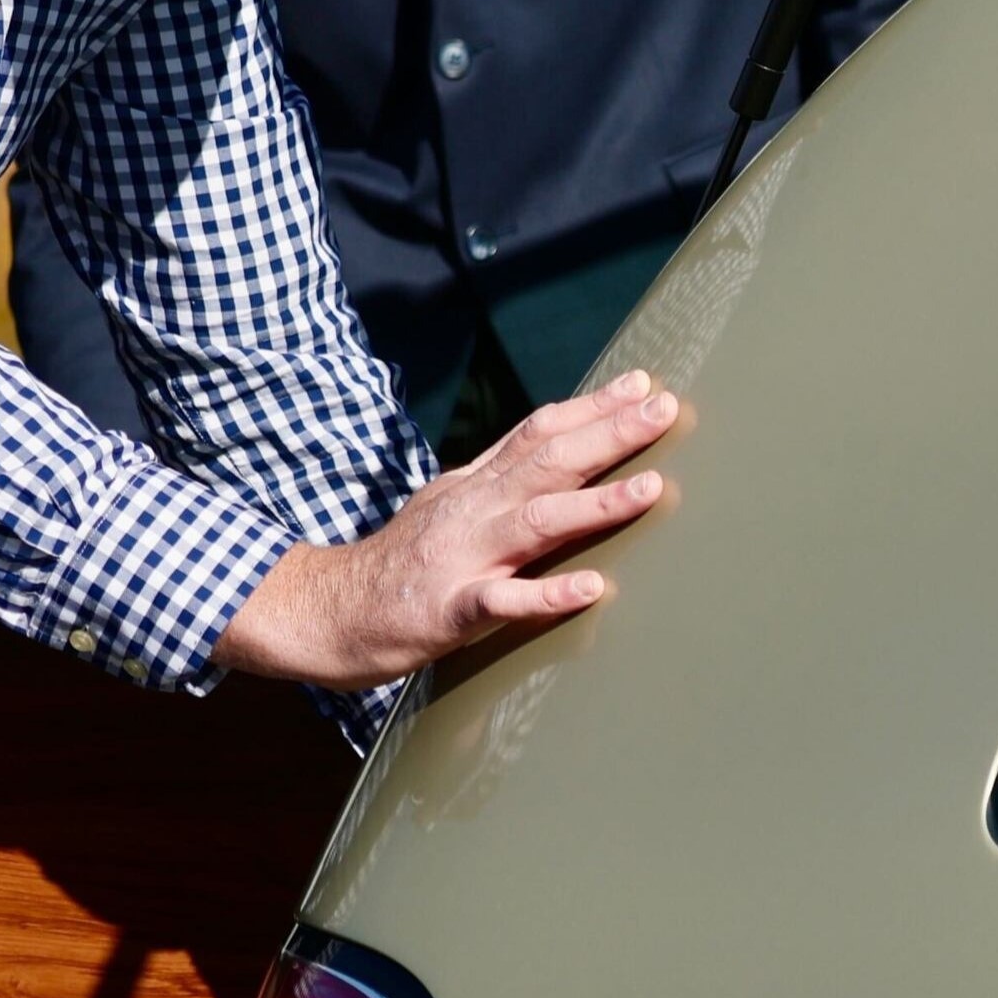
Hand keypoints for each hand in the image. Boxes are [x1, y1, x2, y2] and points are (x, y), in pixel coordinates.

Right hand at [213, 374, 686, 688]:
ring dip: (596, 504)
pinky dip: (548, 594)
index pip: (537, 434)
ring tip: (650, 488)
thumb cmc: (401, 561)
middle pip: (547, 462)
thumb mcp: (446, 501)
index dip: (590, 408)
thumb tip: (549, 445)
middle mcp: (473, 510)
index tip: (642, 387)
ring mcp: (463, 557)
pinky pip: (503, 601)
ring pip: (536, 522)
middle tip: (664, 409)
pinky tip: (591, 588)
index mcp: (474, 485)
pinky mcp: (451, 609)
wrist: (332, 610)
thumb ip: (496, 477)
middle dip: (609, 433)